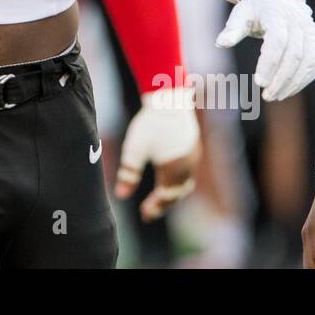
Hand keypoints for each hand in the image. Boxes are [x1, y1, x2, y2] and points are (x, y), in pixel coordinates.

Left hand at [116, 87, 200, 220]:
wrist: (168, 99)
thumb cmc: (150, 125)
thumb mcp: (134, 149)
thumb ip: (128, 174)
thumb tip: (121, 196)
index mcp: (174, 171)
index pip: (166, 197)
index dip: (155, 208)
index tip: (144, 215)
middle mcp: (187, 166)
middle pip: (177, 193)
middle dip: (164, 204)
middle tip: (150, 211)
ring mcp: (193, 156)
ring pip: (185, 182)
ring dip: (173, 193)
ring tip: (160, 198)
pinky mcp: (193, 146)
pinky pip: (188, 171)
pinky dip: (178, 180)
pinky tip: (167, 176)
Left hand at [216, 0, 314, 100]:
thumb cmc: (255, 8)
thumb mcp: (240, 14)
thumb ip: (232, 30)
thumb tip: (220, 43)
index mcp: (278, 14)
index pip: (277, 41)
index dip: (269, 63)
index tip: (258, 82)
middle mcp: (299, 22)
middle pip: (295, 54)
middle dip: (282, 78)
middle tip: (267, 95)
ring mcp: (311, 31)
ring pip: (309, 61)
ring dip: (295, 82)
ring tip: (277, 95)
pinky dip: (306, 78)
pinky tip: (290, 89)